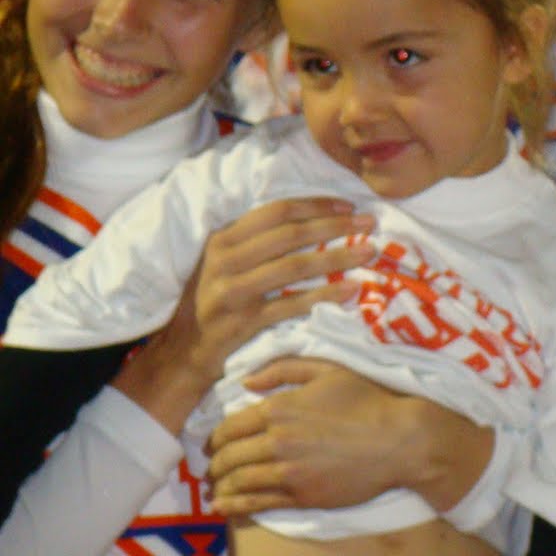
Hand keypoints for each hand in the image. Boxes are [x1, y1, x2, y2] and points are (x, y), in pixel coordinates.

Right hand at [113, 197, 373, 432]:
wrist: (183, 352)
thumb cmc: (214, 300)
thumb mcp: (225, 262)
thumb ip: (258, 241)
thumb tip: (315, 218)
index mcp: (223, 239)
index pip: (276, 212)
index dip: (315, 206)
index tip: (348, 207)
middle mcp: (225, 261)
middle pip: (290, 235)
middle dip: (335, 227)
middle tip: (369, 224)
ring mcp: (232, 292)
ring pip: (294, 267)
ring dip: (337, 258)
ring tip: (369, 253)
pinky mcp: (242, 323)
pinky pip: (291, 305)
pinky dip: (323, 296)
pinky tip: (351, 291)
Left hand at [205, 358, 493, 517]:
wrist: (398, 439)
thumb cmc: (366, 399)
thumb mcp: (329, 370)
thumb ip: (283, 368)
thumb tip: (246, 382)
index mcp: (280, 409)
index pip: (230, 427)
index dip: (215, 437)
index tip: (212, 443)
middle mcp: (277, 442)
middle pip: (229, 457)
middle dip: (214, 463)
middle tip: (211, 467)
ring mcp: (288, 472)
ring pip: (238, 482)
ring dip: (220, 486)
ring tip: (216, 487)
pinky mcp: (301, 496)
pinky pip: (257, 503)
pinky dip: (234, 506)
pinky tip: (224, 505)